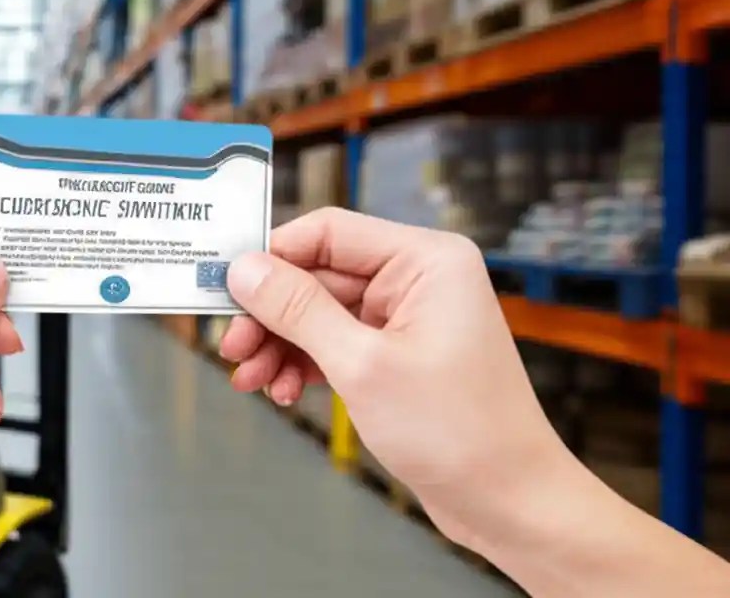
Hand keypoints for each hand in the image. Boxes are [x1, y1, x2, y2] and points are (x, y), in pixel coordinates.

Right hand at [221, 208, 729, 595]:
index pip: (328, 232)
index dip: (272, 256)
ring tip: (248, 379)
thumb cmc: (459, 432)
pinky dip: (302, 364)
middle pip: (317, 275)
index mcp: (426, 260)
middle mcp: (419, 279)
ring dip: (279, 344)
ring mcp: (408, 318)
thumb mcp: (362, 365)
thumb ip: (298, 310)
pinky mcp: (397, 354)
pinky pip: (334, 344)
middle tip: (232, 346)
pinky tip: (278, 389)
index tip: (226, 286)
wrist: (508, 502)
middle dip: (270, 314)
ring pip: (319, 314)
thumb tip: (245, 270)